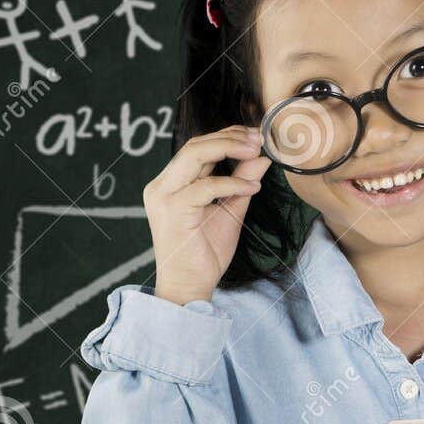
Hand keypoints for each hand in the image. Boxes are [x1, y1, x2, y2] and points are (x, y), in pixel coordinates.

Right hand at [145, 125, 271, 304]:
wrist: (189, 287)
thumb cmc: (206, 253)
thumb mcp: (230, 210)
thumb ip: (241, 183)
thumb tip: (261, 157)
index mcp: (172, 184)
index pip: (197, 148)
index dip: (227, 137)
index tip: (256, 136)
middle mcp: (162, 185)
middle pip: (194, 145)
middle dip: (230, 137)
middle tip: (259, 138)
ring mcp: (164, 196)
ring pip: (194, 155)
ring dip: (229, 148)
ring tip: (257, 150)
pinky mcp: (173, 210)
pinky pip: (206, 186)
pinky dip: (232, 183)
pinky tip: (253, 187)